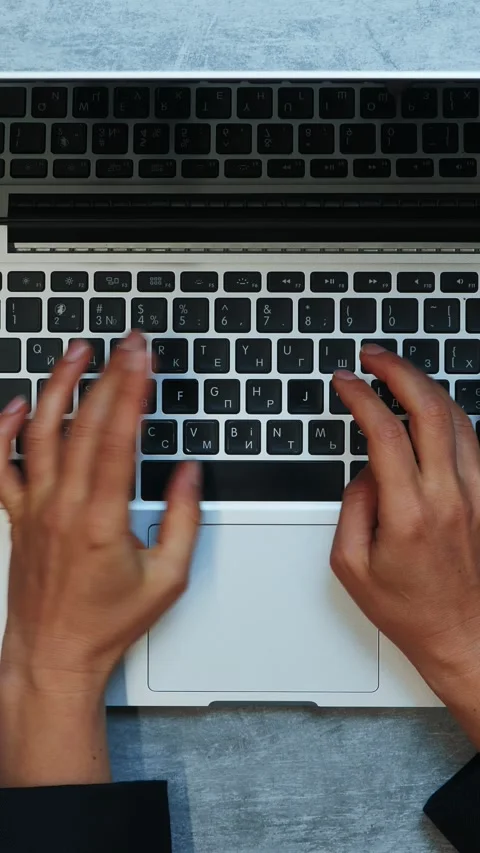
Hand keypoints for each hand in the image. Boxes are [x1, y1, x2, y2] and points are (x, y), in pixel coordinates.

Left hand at [0, 332, 199, 784]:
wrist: (52, 654)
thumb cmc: (107, 623)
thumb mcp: (168, 578)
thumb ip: (182, 519)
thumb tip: (188, 473)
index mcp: (101, 520)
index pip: (118, 438)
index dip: (132, 391)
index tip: (142, 359)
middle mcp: (62, 507)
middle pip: (85, 425)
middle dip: (109, 377)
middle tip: (126, 344)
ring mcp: (34, 508)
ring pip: (39, 433)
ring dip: (58, 387)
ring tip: (77, 354)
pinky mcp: (17, 516)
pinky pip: (0, 465)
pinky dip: (4, 430)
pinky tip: (18, 404)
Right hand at [331, 344, 479, 745]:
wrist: (464, 638)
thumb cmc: (410, 610)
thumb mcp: (350, 565)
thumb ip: (352, 505)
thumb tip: (366, 469)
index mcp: (408, 512)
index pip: (383, 430)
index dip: (360, 395)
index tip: (345, 382)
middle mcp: (448, 496)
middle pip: (429, 408)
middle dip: (397, 371)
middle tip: (374, 358)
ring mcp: (475, 494)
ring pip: (456, 417)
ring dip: (426, 387)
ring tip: (400, 375)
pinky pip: (473, 440)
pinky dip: (450, 414)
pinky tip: (433, 409)